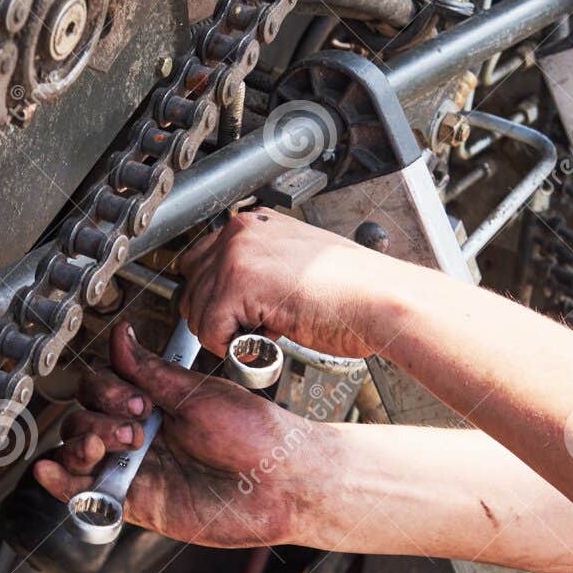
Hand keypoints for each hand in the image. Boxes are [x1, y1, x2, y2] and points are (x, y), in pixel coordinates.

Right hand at [33, 321, 334, 548]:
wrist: (282, 482)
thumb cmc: (256, 436)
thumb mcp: (198, 394)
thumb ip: (150, 371)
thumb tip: (120, 334)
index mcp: (156, 402)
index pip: (102, 387)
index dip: (108, 389)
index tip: (137, 399)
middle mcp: (141, 434)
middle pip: (83, 417)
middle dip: (97, 417)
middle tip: (136, 427)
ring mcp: (137, 469)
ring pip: (79, 452)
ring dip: (80, 444)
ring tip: (107, 446)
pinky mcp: (137, 503)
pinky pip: (87, 495)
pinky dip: (61, 483)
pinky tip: (51, 470)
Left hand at [177, 210, 411, 357]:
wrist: (382, 299)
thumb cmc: (354, 290)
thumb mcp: (297, 265)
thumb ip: (260, 269)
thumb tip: (232, 297)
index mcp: (255, 224)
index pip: (201, 261)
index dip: (215, 297)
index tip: (237, 315)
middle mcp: (241, 232)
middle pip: (190, 285)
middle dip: (214, 315)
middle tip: (252, 329)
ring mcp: (237, 255)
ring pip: (197, 311)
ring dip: (226, 333)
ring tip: (267, 332)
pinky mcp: (238, 284)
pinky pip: (209, 331)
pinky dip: (232, 348)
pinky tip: (266, 339)